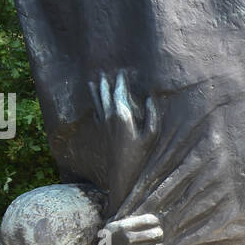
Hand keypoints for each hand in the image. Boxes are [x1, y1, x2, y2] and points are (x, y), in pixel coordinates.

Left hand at [91, 71, 159, 215]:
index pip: (120, 91)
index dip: (121, 80)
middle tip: (104, 72)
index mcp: (122, 114)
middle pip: (105, 94)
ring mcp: (103, 124)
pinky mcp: (101, 132)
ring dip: (95, 91)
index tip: (122, 71)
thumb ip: (152, 114)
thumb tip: (150, 97)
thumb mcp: (151, 135)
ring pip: (97, 102)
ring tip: (92, 82)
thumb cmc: (139, 155)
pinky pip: (96, 114)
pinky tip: (94, 104)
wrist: (121, 173)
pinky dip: (95, 105)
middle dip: (105, 82)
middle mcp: (109, 116)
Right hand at [97, 214, 164, 244]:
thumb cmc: (111, 240)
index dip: (156, 221)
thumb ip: (128, 220)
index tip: (156, 224)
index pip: (149, 220)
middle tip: (158, 234)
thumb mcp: (113, 226)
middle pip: (157, 233)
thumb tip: (149, 216)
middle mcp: (128, 238)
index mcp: (123, 227)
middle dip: (160, 233)